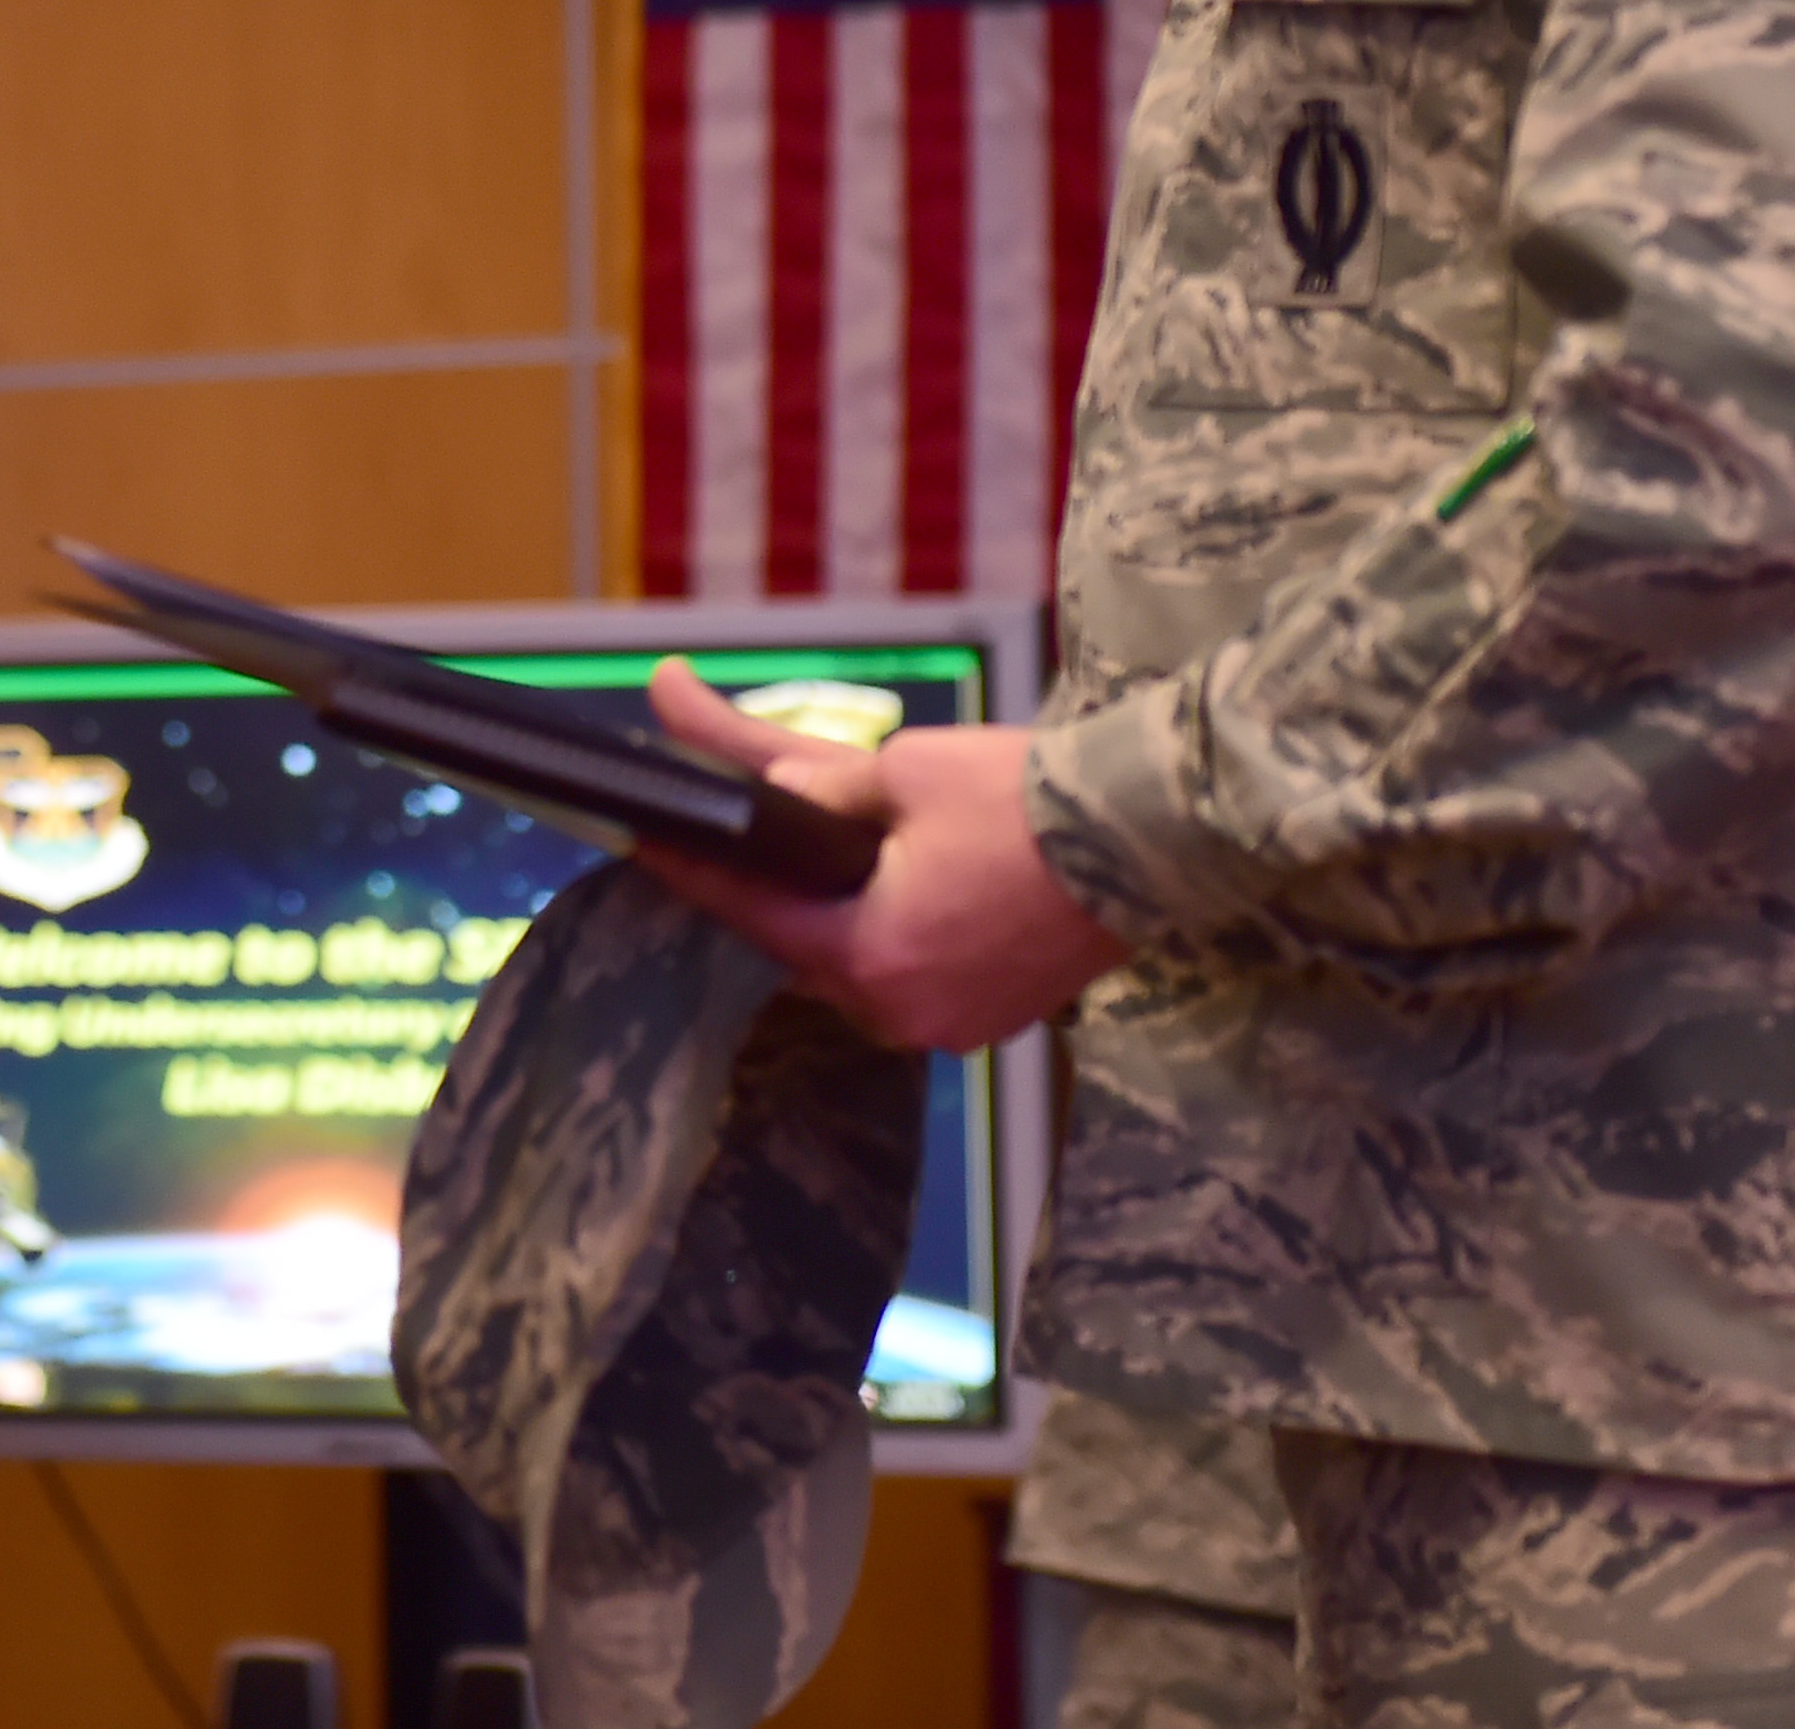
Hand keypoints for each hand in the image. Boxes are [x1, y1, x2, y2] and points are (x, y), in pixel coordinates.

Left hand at [637, 662, 1123, 1050]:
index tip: (647, 844)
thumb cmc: (1024, 801)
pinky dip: (902, 940)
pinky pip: (921, 982)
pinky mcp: (1000, 1017)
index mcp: (871, 955)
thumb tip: (774, 790)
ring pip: (867, 971)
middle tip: (742, 850)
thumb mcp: (904, 770)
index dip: (697, 876)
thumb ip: (821, 783)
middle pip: (811, 951)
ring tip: (827, 871)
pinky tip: (900, 900)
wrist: (1147, 837)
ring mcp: (957, 1025)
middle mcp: (906, 1010)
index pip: (755, 916)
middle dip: (781, 899)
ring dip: (846, 924)